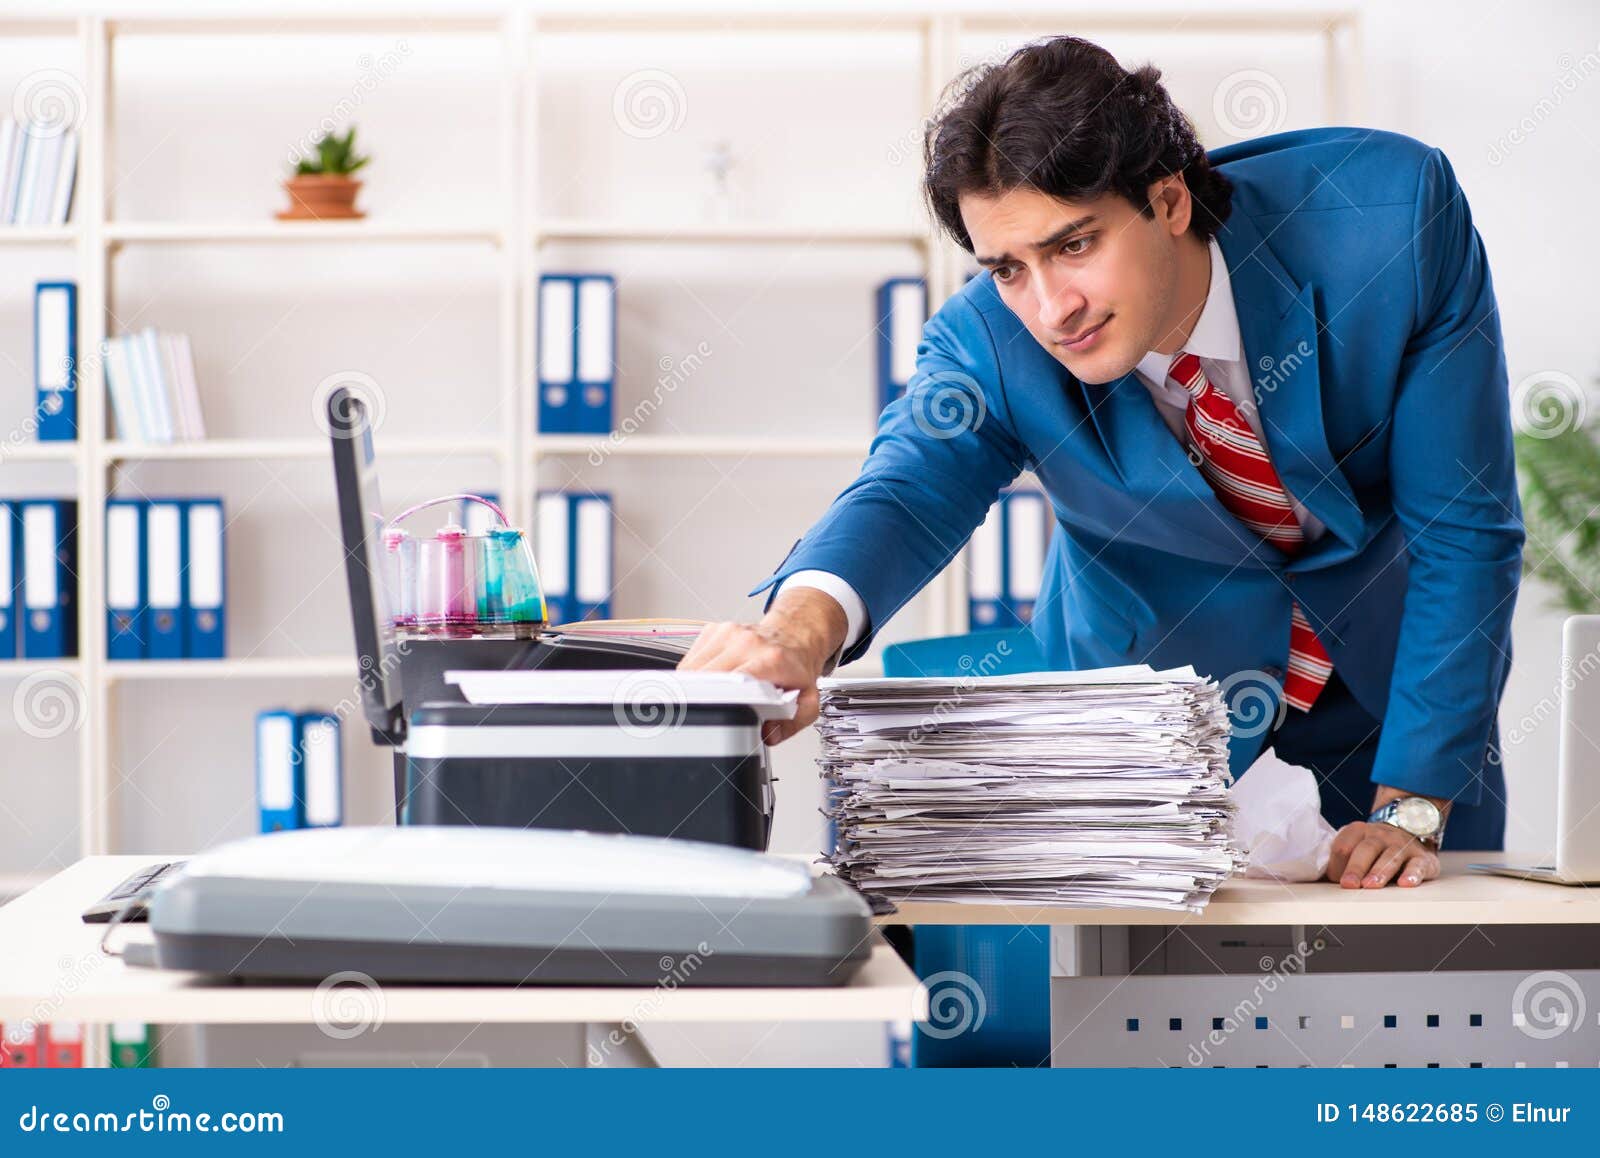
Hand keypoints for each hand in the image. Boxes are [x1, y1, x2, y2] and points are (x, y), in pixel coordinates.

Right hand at [678, 586, 847, 745]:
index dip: (719, 701)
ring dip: (694, 687)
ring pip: (693, 667)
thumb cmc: (796, 666)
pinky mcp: (715, 630)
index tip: (715, 717)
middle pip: (707, 676)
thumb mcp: (807, 700)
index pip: (734, 680)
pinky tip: (708, 680)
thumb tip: (769, 734)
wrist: (795, 635)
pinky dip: (692, 674)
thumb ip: (792, 723)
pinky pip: (691, 657)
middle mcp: (748, 642)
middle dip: (703, 700)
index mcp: (771, 660)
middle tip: (711, 714)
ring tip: (711, 697)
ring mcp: (729, 633)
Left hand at [1325, 821, 1439, 888]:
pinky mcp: (1421, 857)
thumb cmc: (1376, 846)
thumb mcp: (1357, 845)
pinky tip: (1405, 883)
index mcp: (1358, 831)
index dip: (1336, 864)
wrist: (1409, 829)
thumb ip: (1343, 858)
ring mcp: (1402, 844)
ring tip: (1371, 885)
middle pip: (1365, 850)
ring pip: (1390, 857)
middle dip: (1355, 868)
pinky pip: (1417, 865)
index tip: (1334, 880)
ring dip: (1379, 872)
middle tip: (1349, 884)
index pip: (1343, 846)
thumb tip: (1327, 879)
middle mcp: (1380, 835)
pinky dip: (1412, 874)